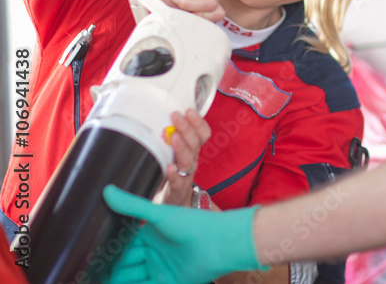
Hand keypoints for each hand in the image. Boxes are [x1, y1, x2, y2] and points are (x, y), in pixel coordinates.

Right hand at [102, 186, 261, 283]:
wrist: (220, 244)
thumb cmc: (193, 224)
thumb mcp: (160, 214)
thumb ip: (133, 206)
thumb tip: (107, 190)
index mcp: (150, 235)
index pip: (122, 246)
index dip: (107, 252)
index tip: (87, 258)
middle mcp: (153, 252)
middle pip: (124, 265)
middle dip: (109, 270)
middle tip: (86, 275)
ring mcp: (159, 269)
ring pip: (131, 278)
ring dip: (118, 279)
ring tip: (96, 281)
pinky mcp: (168, 283)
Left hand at [161, 110, 211, 206]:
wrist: (174, 204)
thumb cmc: (173, 175)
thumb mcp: (176, 154)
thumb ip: (171, 137)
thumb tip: (157, 115)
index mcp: (193, 151)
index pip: (203, 134)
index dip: (198, 122)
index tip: (189, 110)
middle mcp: (192, 161)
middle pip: (195, 143)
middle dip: (187, 127)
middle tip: (176, 115)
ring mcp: (186, 175)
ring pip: (188, 159)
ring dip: (181, 146)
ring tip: (173, 136)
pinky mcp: (177, 189)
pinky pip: (178, 181)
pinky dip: (174, 174)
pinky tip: (169, 167)